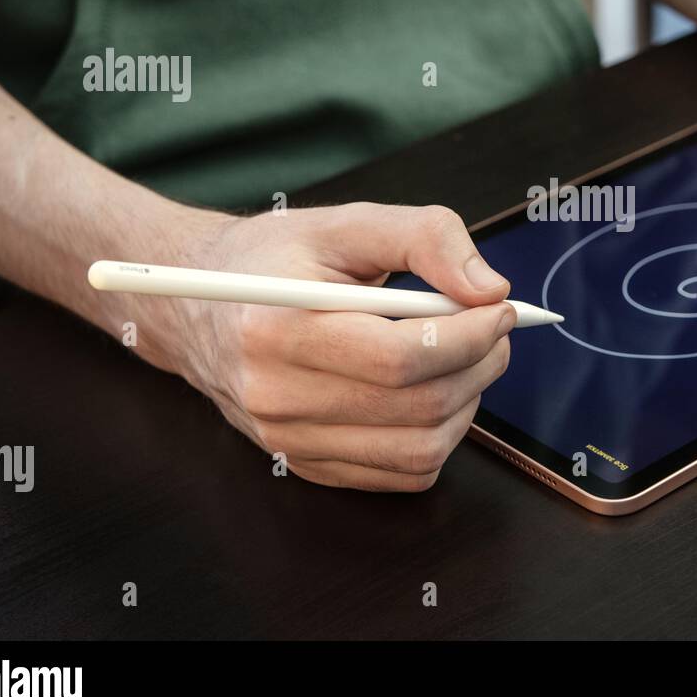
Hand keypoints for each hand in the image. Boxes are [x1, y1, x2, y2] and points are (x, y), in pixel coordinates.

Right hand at [144, 203, 513, 490]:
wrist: (198, 304)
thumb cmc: (277, 257)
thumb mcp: (347, 222)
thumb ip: (425, 238)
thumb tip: (490, 289)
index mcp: (278, 327)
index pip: (400, 358)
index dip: (469, 337)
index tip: (499, 310)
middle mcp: (275, 395)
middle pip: (417, 407)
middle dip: (479, 367)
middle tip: (494, 331)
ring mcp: (287, 439)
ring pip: (417, 451)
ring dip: (467, 405)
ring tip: (466, 359)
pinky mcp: (303, 463)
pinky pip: (400, 475)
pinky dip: (438, 438)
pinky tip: (433, 393)